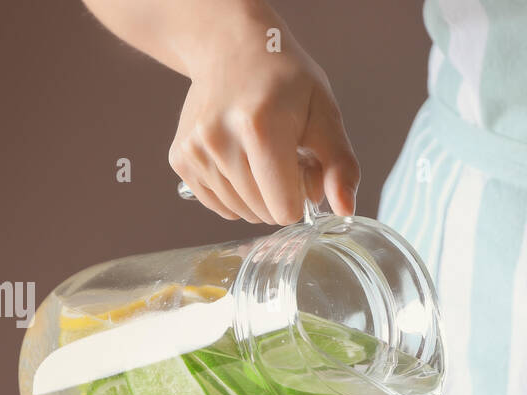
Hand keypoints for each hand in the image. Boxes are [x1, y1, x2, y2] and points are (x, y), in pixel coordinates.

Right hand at [168, 7, 358, 223]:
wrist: (232, 48)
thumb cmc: (284, 80)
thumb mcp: (324, 113)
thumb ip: (340, 166)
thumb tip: (345, 211)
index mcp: (261, 128)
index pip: (285, 209)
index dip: (301, 195)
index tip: (302, 166)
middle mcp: (220, 140)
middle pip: (263, 213)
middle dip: (280, 194)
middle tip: (283, 155)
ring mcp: (195, 150)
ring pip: (240, 212)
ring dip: (258, 194)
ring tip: (260, 154)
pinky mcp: (181, 158)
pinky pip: (218, 204)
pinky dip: (235, 193)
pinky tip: (240, 159)